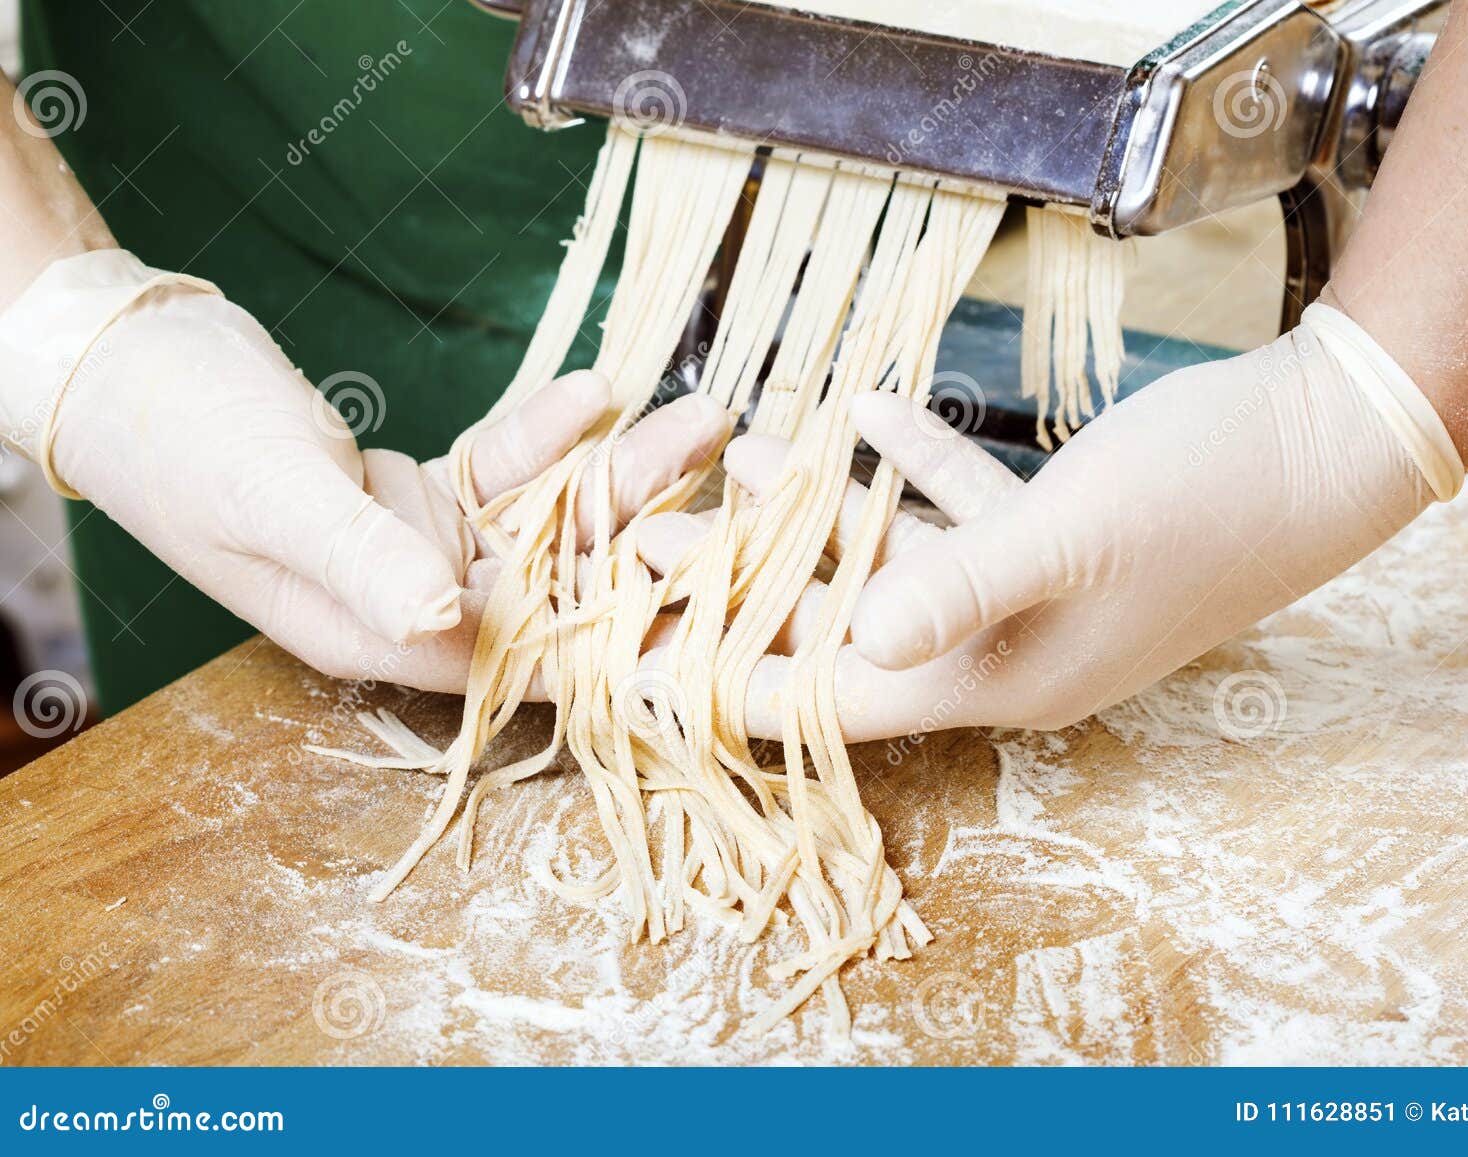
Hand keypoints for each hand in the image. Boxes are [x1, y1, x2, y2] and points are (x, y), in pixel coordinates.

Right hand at [49, 286, 729, 695]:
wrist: (128, 367)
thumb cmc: (182, 444)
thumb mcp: (279, 503)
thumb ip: (367, 559)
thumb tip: (448, 618)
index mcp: (389, 640)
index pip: (536, 662)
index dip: (632, 652)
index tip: (731, 633)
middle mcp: (421, 606)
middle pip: (566, 588)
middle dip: (657, 543)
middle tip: (753, 500)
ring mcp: (426, 549)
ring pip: (552, 521)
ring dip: (623, 472)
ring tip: (706, 417)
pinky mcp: (424, 491)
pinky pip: (512, 469)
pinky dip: (550, 435)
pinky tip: (601, 390)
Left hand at [637, 305, 1457, 739]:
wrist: (1332, 444)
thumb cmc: (1209, 498)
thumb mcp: (1073, 535)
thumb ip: (960, 583)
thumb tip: (860, 638)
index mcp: (999, 677)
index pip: (839, 697)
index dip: (737, 679)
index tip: (647, 662)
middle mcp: (1007, 652)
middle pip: (850, 627)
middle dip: (753, 582)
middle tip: (655, 542)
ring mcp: (1035, 598)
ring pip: (899, 560)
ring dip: (824, 512)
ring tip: (742, 458)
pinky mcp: (1063, 539)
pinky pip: (964, 509)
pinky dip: (915, 469)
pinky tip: (868, 409)